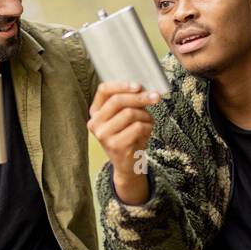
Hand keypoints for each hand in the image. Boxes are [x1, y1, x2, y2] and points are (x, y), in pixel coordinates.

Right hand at [87, 81, 160, 202]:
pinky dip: (148, 127)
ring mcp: (103, 135)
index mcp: (95, 112)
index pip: (103, 90)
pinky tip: (146, 132)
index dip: (121, 85)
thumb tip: (144, 89)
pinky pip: (138, 127)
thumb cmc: (128, 135)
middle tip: (156, 97)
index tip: (138, 86)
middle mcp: (95, 123)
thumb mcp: (125, 116)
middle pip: (118, 101)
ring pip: (130, 113)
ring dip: (145, 116)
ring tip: (148, 122)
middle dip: (140, 97)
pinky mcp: (115, 145)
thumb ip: (130, 101)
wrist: (128, 164)